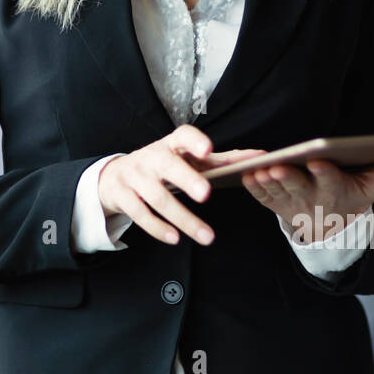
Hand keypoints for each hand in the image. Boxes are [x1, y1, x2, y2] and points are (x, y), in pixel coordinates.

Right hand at [98, 125, 241, 245]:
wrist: (114, 176)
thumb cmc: (161, 167)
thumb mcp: (185, 159)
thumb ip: (221, 160)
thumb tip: (259, 157)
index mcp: (170, 145)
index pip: (182, 136)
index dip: (194, 142)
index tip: (208, 150)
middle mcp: (151, 157)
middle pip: (168, 167)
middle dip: (187, 180)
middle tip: (206, 194)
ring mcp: (134, 176)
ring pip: (158, 198)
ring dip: (183, 218)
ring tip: (207, 236)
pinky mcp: (122, 196)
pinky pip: (140, 214)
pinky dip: (158, 228)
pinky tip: (175, 238)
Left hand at [240, 157, 373, 242]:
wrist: (330, 229)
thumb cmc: (351, 198)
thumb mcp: (372, 188)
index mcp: (336, 191)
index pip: (331, 182)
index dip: (324, 173)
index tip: (317, 162)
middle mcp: (312, 199)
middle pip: (299, 187)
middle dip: (288, 178)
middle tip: (277, 167)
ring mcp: (292, 204)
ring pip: (277, 193)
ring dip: (267, 183)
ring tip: (258, 171)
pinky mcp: (276, 205)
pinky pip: (263, 198)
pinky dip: (254, 190)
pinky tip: (246, 177)